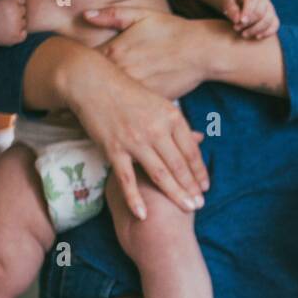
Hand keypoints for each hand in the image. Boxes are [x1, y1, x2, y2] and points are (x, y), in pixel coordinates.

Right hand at [0, 0, 27, 46]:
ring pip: (24, 23)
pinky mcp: (16, 37)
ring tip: (1, 24)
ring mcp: (17, 26)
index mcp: (11, 1)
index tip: (2, 7)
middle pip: (23, 11)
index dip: (12, 3)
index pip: (22, 0)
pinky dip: (17, 34)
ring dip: (16, 23)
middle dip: (15, 13)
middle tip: (1, 17)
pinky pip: (23, 34)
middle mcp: (16, 13)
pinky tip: (4, 31)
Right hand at [65, 59, 207, 213]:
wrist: (92, 83)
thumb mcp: (159, 104)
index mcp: (171, 117)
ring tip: (187, 208)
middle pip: (179, 165)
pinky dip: (134, 198)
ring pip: (160, 174)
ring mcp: (135, 141)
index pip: (190, 151)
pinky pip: (127, 179)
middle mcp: (156, 130)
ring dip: (175, 194)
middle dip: (192, 187)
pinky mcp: (114, 149)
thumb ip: (177, 125)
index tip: (205, 187)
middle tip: (200, 204)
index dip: (199, 171)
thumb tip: (200, 138)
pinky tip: (143, 214)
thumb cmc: (127, 93)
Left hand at [81, 5, 214, 97]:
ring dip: (103, 101)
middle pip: (92, 86)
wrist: (202, 51)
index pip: (83, 63)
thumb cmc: (172, 30)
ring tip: (96, 103)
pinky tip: (122, 111)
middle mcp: (121, 73)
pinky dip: (125, 110)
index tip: (72, 70)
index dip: (76, 67)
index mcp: (113, 51)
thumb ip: (111, 14)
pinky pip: (131, 110)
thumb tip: (85, 15)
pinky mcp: (150, 103)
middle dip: (85, 87)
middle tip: (78, 89)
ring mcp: (135, 90)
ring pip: (110, 101)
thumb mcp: (141, 15)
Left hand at [221, 0, 278, 39]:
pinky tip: (257, 36)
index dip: (247, 12)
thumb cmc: (233, 1)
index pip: (252, 2)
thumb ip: (231, 9)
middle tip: (236, 28)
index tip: (239, 21)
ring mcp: (270, 8)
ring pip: (268, 20)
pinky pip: (275, 25)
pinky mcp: (273, 17)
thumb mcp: (227, 1)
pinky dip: (267, 32)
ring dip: (256, 30)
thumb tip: (237, 20)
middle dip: (248, 23)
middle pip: (260, 13)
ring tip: (244, 34)